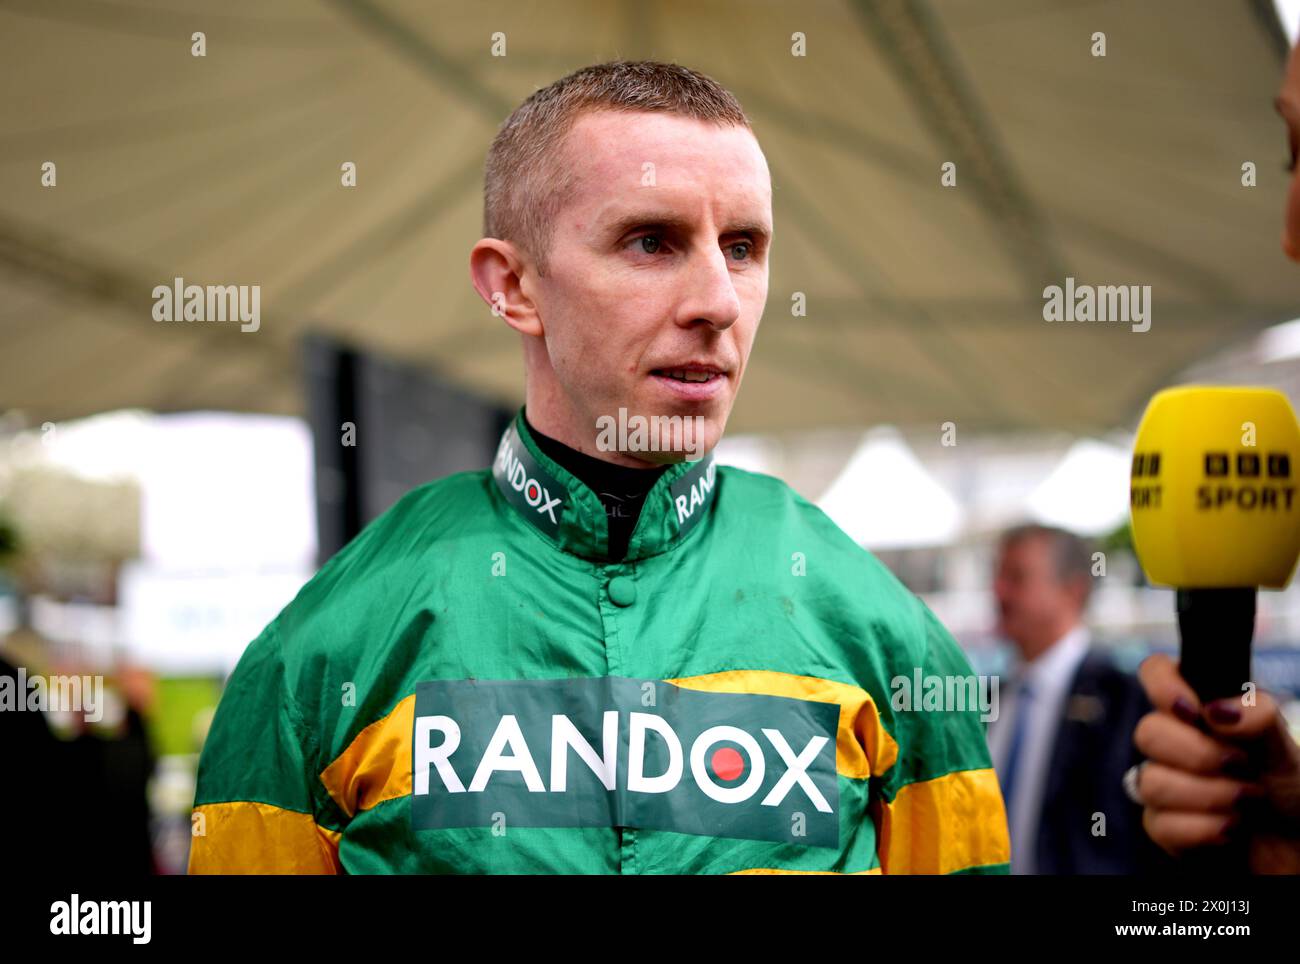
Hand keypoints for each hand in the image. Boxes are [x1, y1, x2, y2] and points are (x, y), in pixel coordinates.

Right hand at [1133, 653, 1299, 872]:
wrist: (1297, 845)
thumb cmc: (1291, 791)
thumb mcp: (1285, 749)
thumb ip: (1258, 717)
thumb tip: (1215, 710)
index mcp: (1200, 711)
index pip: (1157, 673)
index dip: (1163, 685)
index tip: (1192, 709)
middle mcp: (1175, 742)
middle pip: (1146, 732)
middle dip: (1199, 755)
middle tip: (1241, 766)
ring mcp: (1164, 783)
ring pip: (1151, 782)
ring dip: (1209, 796)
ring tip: (1246, 802)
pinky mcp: (1163, 826)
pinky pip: (1161, 824)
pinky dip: (1205, 829)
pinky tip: (1230, 830)